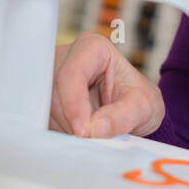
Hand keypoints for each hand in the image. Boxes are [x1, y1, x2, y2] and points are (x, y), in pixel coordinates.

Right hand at [49, 32, 165, 138]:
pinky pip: (43, 120)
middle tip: (95, 139)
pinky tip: (80, 134)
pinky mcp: (45, 99)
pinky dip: (61, 133)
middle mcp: (66, 58)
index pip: (71, 74)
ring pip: (46, 110)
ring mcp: (51, 79)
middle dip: (73, 123)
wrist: (133, 111)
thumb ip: (123, 116)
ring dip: (67, 130)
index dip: (74, 104)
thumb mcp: (144, 107)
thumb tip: (95, 128)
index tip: (84, 132)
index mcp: (92, 48)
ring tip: (94, 134)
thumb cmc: (139, 100)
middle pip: (55, 95)